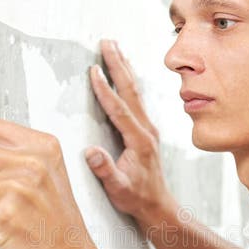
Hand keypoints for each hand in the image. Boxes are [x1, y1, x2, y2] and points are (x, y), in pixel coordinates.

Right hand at [86, 40, 171, 224]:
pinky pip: (136, 99)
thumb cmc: (137, 198)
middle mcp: (146, 130)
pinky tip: (125, 72)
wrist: (157, 206)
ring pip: (135, 91)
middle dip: (118, 65)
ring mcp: (148, 128)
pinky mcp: (146, 130)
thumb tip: (91, 152)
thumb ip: (105, 171)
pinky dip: (128, 81)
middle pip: (131, 91)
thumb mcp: (119, 189)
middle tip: (107, 42)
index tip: (93, 71)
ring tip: (114, 47)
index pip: (119, 109)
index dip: (105, 90)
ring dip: (124, 68)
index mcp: (139, 141)